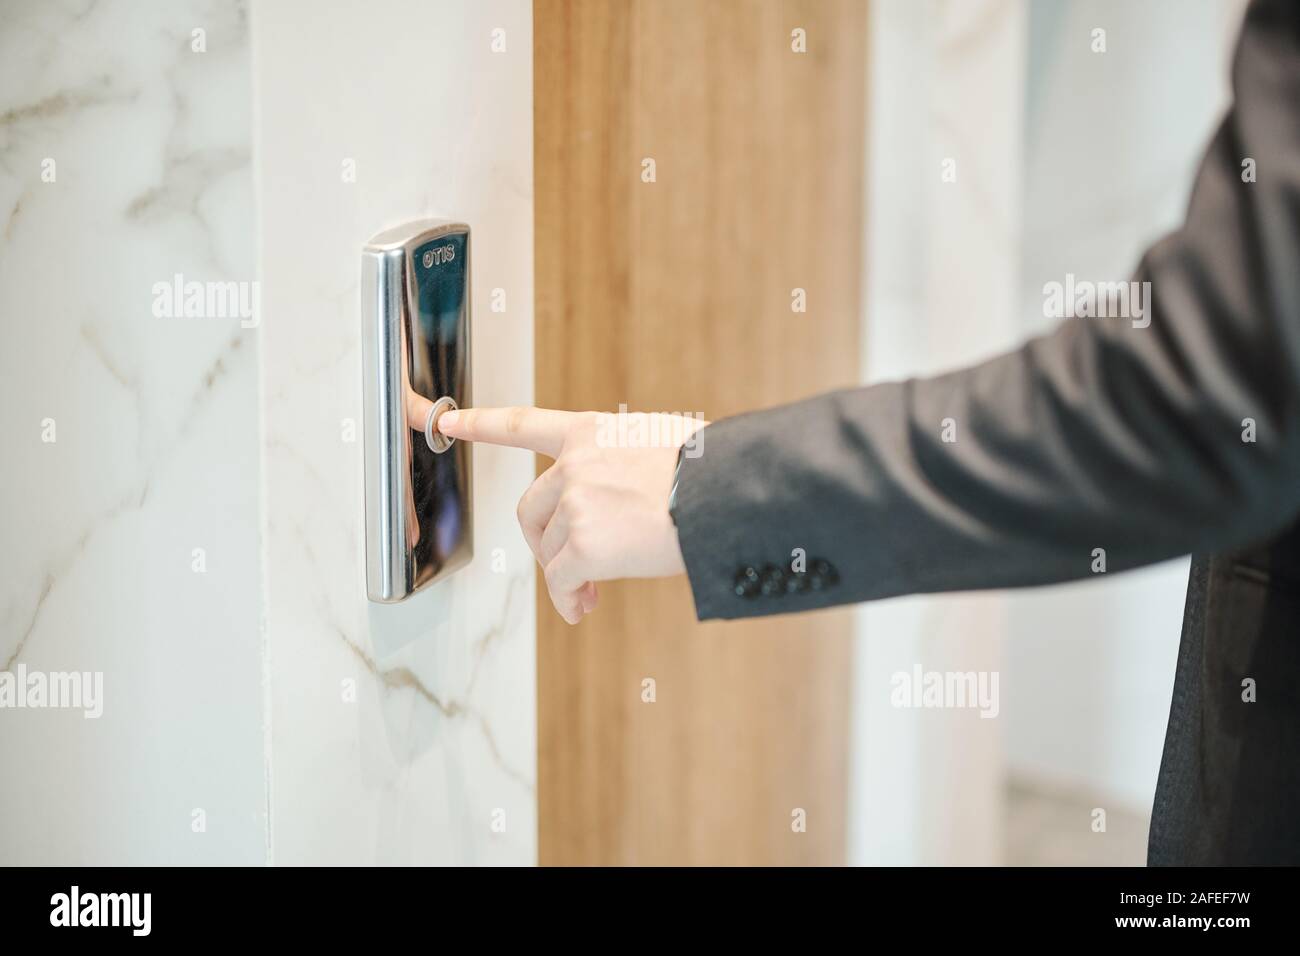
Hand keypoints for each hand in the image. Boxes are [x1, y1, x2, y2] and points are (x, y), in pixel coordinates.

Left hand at [437, 406, 707, 623]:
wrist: (727, 495)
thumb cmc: (714, 470)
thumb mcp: (664, 442)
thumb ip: (626, 460)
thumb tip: (628, 495)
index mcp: (593, 432)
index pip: (525, 424)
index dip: (482, 423)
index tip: (448, 420)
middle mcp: (574, 466)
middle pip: (531, 509)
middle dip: (541, 541)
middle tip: (566, 567)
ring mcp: (575, 506)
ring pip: (550, 552)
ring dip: (564, 577)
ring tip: (587, 597)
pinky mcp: (582, 548)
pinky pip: (561, 583)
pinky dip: (568, 600)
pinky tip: (582, 609)